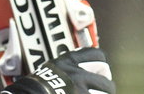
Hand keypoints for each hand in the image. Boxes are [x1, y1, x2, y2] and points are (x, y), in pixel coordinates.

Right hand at [0, 47, 114, 93]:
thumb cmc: (37, 87)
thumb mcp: (53, 68)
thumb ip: (69, 66)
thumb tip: (84, 67)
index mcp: (69, 61)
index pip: (97, 55)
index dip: (102, 64)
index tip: (101, 71)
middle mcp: (77, 73)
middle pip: (105, 72)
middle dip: (105, 82)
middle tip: (102, 89)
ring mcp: (80, 89)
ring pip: (106, 90)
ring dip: (103, 93)